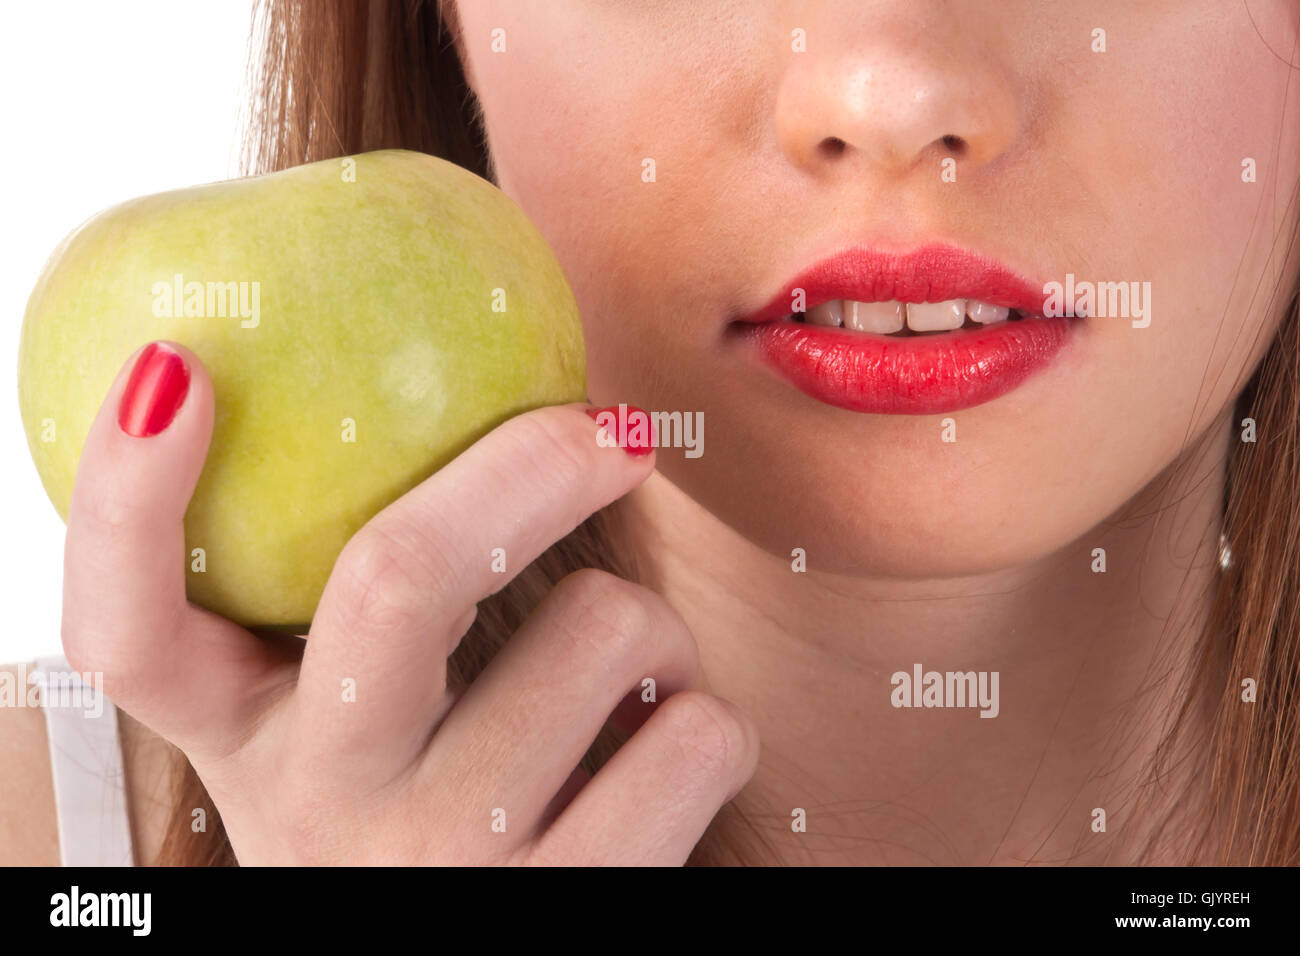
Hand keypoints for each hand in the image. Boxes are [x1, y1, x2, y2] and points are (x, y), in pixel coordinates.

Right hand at [62, 341, 758, 863]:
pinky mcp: (576, 904)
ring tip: (620, 683)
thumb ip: (368, 608)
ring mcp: (446, 866)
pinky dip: (707, 717)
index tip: (175, 372)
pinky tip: (656, 759)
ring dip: (652, 626)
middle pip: (399, 573)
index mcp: (249, 741)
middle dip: (530, 461)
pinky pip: (702, 730)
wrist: (503, 953)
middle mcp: (325, 807)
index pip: (124, 630)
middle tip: (611, 431)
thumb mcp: (356, 731)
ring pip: (606, 627)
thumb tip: (494, 405)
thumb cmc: (446, 811)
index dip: (125, 496)